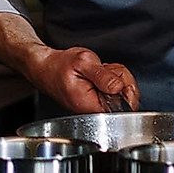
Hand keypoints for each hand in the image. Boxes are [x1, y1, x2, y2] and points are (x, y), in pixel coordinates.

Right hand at [23, 45, 140, 113]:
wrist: (46, 67)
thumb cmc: (60, 66)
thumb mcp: (83, 63)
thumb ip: (103, 76)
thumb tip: (118, 88)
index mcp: (90, 105)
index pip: (122, 106)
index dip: (126, 89)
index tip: (116, 76)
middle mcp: (93, 110)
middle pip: (126, 98)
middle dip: (122, 78)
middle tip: (105, 70)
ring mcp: (96, 106)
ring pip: (122, 92)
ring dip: (116, 76)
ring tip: (99, 70)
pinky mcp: (97, 100)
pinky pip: (115, 89)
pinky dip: (111, 77)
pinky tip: (99, 73)